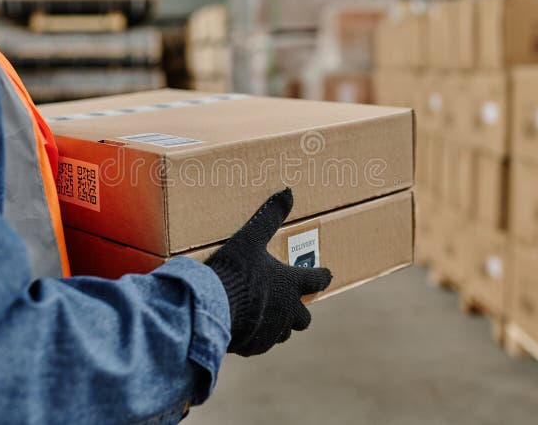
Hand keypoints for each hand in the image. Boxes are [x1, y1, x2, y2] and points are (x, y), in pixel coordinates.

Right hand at [205, 187, 331, 356]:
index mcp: (290, 284)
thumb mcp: (250, 238)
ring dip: (278, 324)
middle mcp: (287, 311)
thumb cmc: (234, 270)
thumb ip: (269, 216)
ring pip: (283, 333)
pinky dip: (256, 336)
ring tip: (263, 314)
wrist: (211, 307)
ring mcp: (271, 332)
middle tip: (289, 301)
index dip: (322, 276)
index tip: (326, 274)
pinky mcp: (254, 346)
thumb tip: (288, 192)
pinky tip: (243, 327)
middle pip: (304, 318)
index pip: (317, 280)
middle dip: (299, 310)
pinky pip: (260, 344)